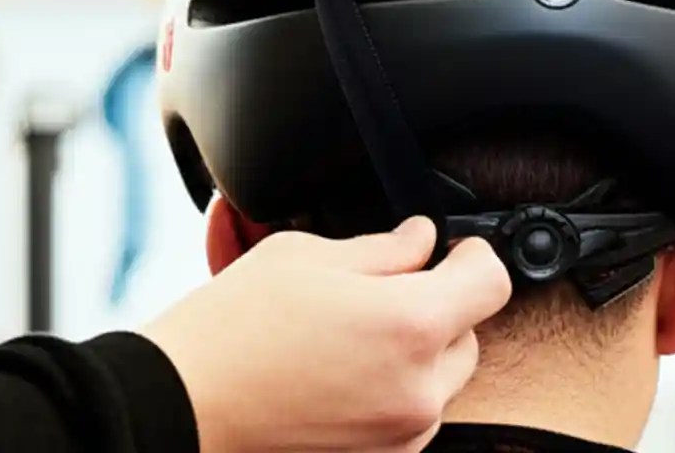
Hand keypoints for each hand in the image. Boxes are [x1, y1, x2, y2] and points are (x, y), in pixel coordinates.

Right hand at [141, 208, 512, 451]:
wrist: (183, 403)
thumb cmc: (231, 329)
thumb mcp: (303, 255)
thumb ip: (382, 248)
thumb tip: (420, 241)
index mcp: (410, 325)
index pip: (491, 280)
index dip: (471, 253)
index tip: (450, 248)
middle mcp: (419, 388)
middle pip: (469, 333)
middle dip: (437, 304)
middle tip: (380, 288)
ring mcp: (401, 433)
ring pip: (440, 376)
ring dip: (413, 348)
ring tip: (348, 329)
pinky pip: (409, 413)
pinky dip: (389, 386)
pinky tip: (337, 365)